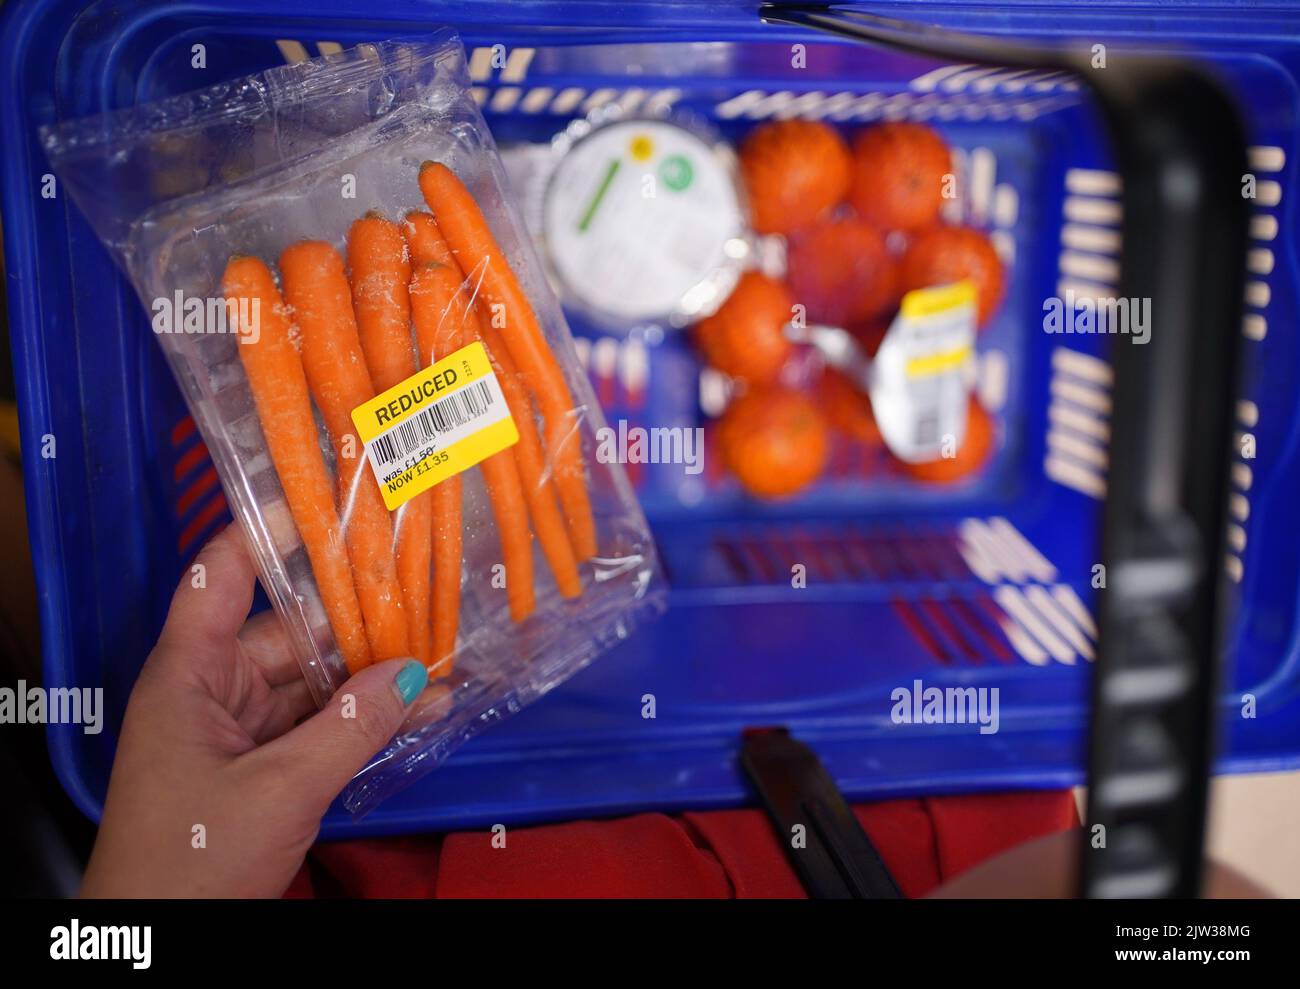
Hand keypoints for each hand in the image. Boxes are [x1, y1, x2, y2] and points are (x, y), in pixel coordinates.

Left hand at [79, 524, 427, 897]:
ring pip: (316, 683)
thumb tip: (420, 676)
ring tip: (445, 654)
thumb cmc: (193, 860)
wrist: (161, 947)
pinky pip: (324, 728)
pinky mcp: (266, 770)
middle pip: (288, 631)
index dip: (265, 532)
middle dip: (356, 619)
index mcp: (189, 674)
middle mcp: (215, 690)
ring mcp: (242, 732)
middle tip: (424, 588)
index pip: (218, 576)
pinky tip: (426, 712)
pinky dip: (368, 723)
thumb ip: (351, 728)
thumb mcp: (279, 790)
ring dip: (375, 678)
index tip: (326, 501)